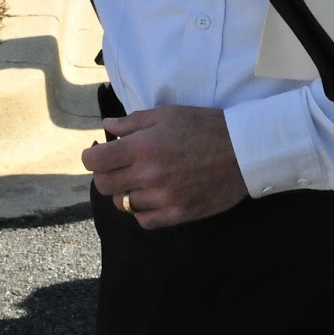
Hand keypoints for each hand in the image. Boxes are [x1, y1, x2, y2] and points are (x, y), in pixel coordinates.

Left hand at [81, 105, 247, 229]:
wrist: (242, 151)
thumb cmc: (204, 126)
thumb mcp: (167, 114)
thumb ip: (133, 122)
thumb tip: (107, 127)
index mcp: (142, 147)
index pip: (96, 162)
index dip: (91, 158)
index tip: (98, 154)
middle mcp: (148, 175)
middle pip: (104, 185)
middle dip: (105, 174)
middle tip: (118, 167)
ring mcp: (163, 198)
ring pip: (123, 203)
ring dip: (125, 191)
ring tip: (139, 180)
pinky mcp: (177, 214)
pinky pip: (144, 220)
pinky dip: (142, 210)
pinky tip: (151, 197)